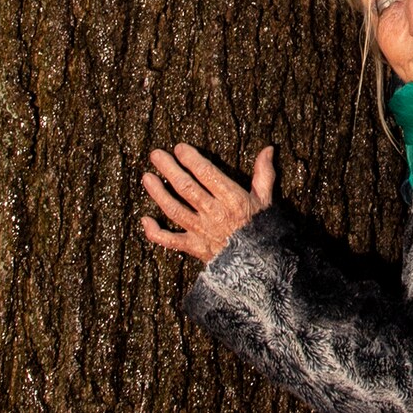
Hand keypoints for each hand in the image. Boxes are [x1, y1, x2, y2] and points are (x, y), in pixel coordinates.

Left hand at [140, 140, 275, 265]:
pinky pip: (170, 241)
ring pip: (175, 210)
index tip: (179, 147)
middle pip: (186, 188)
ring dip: (158, 194)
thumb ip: (264, 174)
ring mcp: (202, 231)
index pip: (207, 173)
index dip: (191, 159)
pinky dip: (155, 232)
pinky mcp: (194, 247)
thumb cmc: (262, 230)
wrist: (258, 265)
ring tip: (147, 177)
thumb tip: (268, 149)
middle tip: (156, 154)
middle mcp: (214, 213)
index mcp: (233, 199)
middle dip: (169, 169)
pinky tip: (144, 220)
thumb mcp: (265, 200)